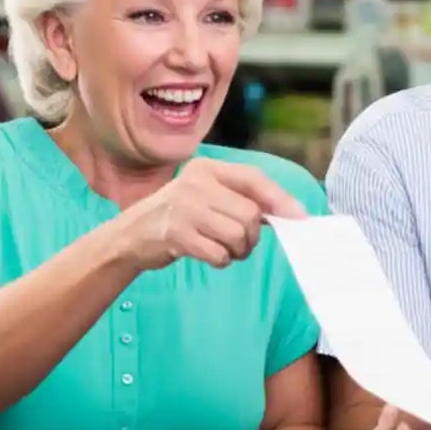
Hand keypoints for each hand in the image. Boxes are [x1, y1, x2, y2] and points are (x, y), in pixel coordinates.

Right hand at [113, 158, 306, 272]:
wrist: (131, 236)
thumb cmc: (179, 216)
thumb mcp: (206, 196)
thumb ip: (241, 199)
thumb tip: (290, 213)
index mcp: (207, 168)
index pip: (253, 178)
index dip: (279, 198)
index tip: (299, 217)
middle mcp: (196, 183)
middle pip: (250, 214)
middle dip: (253, 236)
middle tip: (242, 244)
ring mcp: (185, 208)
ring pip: (238, 235)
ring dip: (239, 251)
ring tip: (225, 250)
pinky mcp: (177, 235)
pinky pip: (219, 254)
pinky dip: (221, 261)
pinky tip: (209, 255)